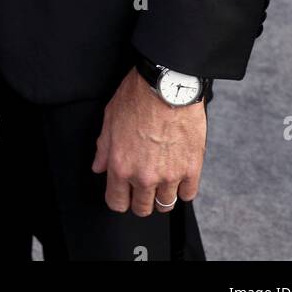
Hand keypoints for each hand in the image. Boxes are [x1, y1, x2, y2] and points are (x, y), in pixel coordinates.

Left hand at [92, 67, 205, 215]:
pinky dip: (183, 188)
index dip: (119, 199)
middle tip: (144, 186)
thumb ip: (103, 148)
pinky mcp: (191, 168)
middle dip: (141, 200)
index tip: (124, 193)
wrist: (168, 84)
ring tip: (163, 182)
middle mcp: (144, 176)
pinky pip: (188, 194)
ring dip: (162, 196)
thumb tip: (99, 166)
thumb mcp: (110, 119)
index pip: (116, 202)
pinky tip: (179, 177)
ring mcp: (169, 174)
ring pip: (165, 204)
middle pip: (142, 208)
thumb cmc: (137, 96)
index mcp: (121, 165)